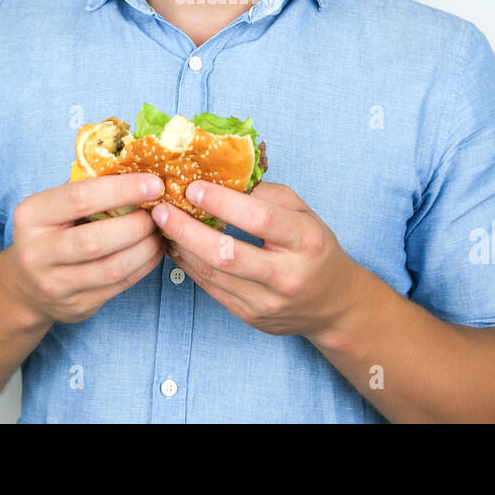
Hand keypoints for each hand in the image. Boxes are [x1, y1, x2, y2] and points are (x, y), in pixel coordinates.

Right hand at [0, 173, 165, 325]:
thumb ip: (87, 189)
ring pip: (111, 268)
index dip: (122, 190)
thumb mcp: (54, 207)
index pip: (80, 198)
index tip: (154, 184)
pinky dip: (144, 266)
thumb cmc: (50, 232)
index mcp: (32, 216)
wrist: (25, 287)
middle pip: (95, 239)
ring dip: (145, 248)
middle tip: (158, 213)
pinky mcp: (76, 306)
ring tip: (159, 232)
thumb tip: (138, 169)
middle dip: (136, 225)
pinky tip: (153, 251)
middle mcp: (37, 253)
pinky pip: (119, 286)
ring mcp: (55, 284)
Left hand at [151, 180, 367, 339]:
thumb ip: (267, 194)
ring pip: (213, 274)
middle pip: (227, 254)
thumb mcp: (304, 214)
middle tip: (162, 210)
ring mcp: (267, 302)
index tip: (193, 187)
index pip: (260, 219)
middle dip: (187, 230)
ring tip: (162, 225)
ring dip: (181, 247)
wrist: (333, 305)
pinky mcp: (250, 316)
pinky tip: (177, 246)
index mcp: (307, 241)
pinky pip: (211, 289)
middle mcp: (287, 276)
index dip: (223, 202)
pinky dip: (189, 266)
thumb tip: (222, 178)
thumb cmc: (315, 249)